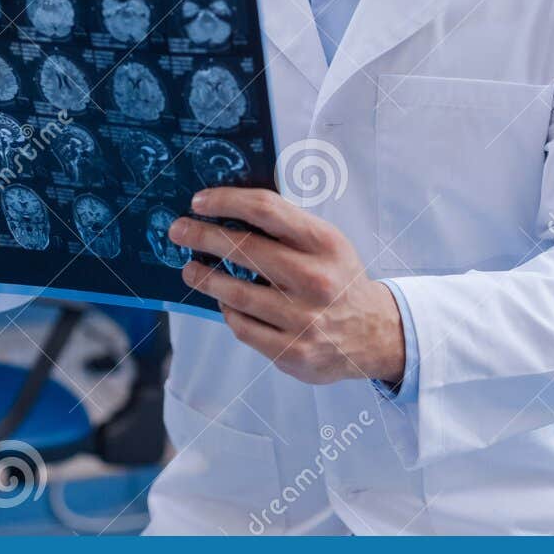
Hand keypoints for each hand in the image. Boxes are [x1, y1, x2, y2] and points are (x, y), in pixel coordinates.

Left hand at [173, 187, 405, 386]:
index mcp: (325, 244)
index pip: (267, 210)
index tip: (200, 201)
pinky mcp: (292, 351)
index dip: (227, 201)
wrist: (373, 334)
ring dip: (204, 278)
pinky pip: (243, 327)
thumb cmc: (340, 280)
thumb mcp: (328, 244)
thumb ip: (287, 228)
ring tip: (190, 270)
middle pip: (244, 250)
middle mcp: (315, 279)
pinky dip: (228, 311)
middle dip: (202, 236)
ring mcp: (303, 319)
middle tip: (179, 231)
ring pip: (236, 293)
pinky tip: (224, 302)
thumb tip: (228, 211)